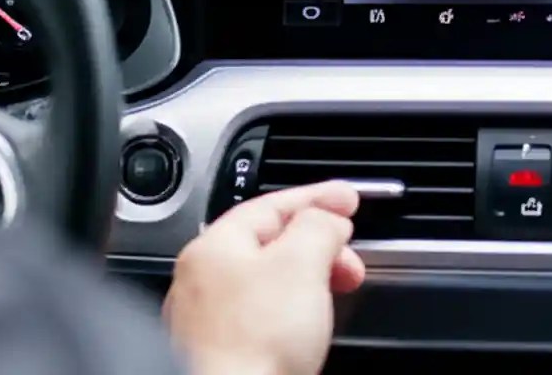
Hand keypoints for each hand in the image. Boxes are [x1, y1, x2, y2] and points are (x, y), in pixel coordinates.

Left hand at [163, 181, 365, 374]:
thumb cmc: (257, 342)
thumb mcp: (302, 262)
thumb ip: (318, 226)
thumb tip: (327, 219)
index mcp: (214, 247)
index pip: (271, 205)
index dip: (318, 197)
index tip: (349, 199)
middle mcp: (200, 280)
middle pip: (269, 244)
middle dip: (318, 244)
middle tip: (350, 259)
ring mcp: (206, 321)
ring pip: (266, 282)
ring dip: (309, 278)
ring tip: (335, 293)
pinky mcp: (220, 355)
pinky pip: (261, 317)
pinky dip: (292, 311)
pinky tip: (305, 327)